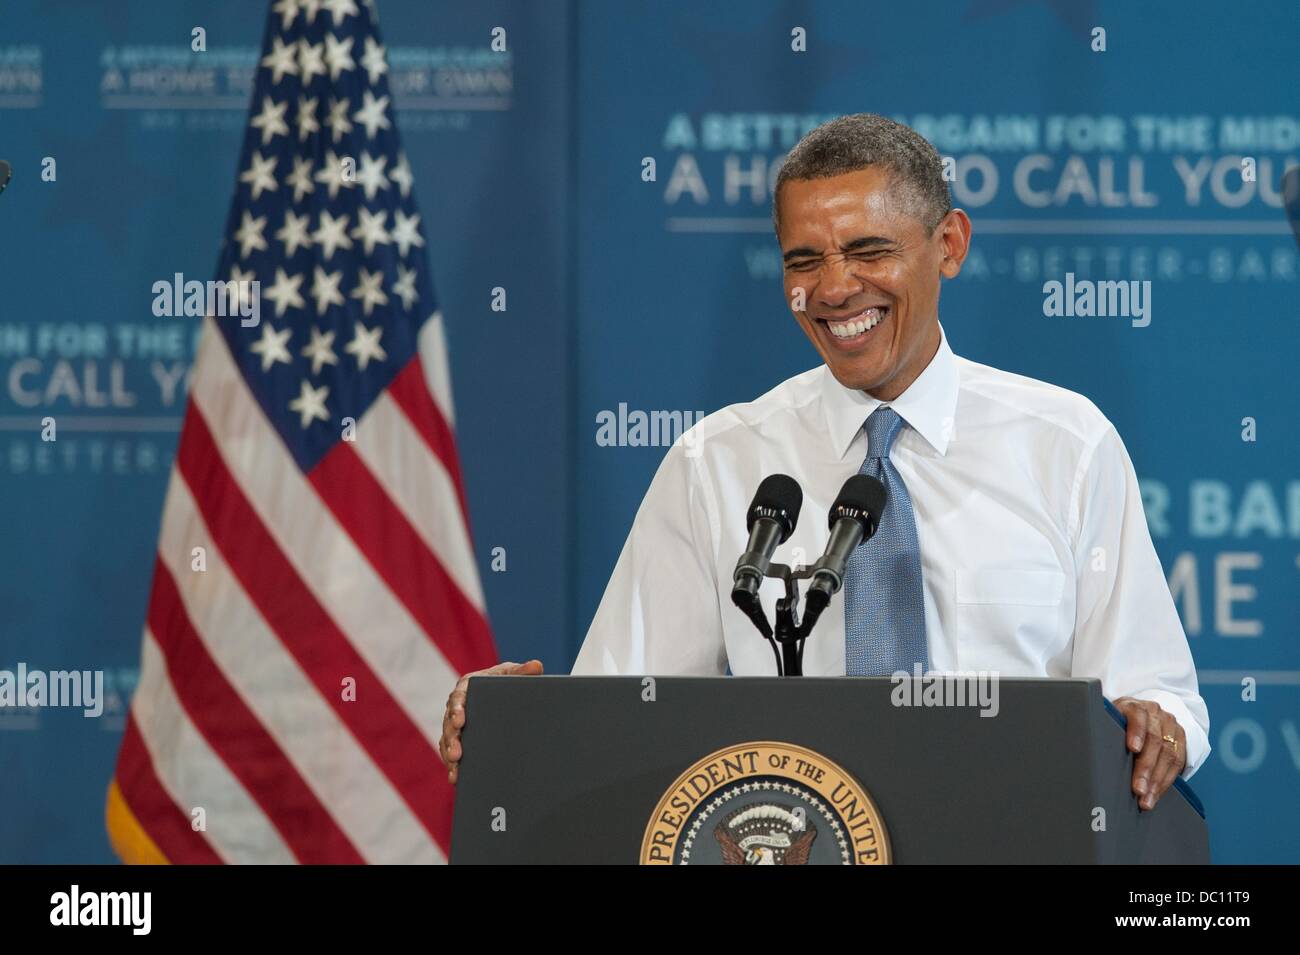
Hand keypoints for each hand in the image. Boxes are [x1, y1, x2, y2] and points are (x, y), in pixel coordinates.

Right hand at [439, 660, 542, 783]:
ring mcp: (457, 724)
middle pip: (450, 723)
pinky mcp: (460, 739)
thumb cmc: (508, 681)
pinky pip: (451, 752)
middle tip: (457, 754)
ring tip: (455, 771)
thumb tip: (536, 666)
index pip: (459, 697)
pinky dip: (453, 765)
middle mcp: (458, 705)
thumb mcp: (515, 674)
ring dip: (450, 755)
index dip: (457, 709)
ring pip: (448, 740)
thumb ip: (524, 670)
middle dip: (452, 739)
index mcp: (469, 686)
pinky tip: (456, 778)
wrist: (508, 694)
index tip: (460, 721)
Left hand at [1113, 697, 1186, 810]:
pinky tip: (1157, 794)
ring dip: (1157, 781)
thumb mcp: (1110, 720)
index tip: (1132, 749)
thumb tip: (1090, 752)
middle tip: (1138, 789)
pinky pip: (1178, 763)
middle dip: (1146, 768)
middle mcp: (1155, 714)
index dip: (1135, 732)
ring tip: (1146, 800)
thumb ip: (1104, 731)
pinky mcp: (1181, 739)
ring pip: (1169, 755)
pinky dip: (1167, 782)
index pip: (1137, 716)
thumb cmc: (1119, 722)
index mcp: (1134, 706)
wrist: (1144, 714)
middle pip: (1154, 741)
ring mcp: (1170, 726)